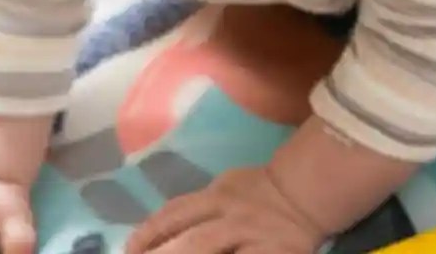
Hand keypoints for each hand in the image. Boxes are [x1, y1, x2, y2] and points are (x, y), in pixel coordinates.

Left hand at [125, 167, 326, 253]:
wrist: (306, 196)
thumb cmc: (258, 193)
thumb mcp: (224, 188)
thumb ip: (198, 207)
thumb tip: (160, 231)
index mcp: (216, 197)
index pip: (174, 215)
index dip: (148, 234)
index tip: (129, 251)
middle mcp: (233, 217)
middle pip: (192, 242)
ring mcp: (255, 239)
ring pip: (212, 252)